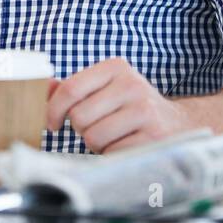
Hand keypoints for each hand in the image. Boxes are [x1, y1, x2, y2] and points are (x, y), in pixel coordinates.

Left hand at [46, 57, 192, 153]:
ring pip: (93, 137)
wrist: (179, 125)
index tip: (53, 124)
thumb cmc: (132, 108)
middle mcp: (132, 85)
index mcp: (116, 68)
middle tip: (98, 128)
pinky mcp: (152, 137)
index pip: (70, 89)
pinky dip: (113, 154)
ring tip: (114, 136)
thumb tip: (43, 86)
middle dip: (81, 129)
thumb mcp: (106, 89)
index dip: (53, 110)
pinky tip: (126, 145)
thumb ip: (74, 88)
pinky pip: (112, 152)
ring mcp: (144, 111)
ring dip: (97, 144)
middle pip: (79, 117)